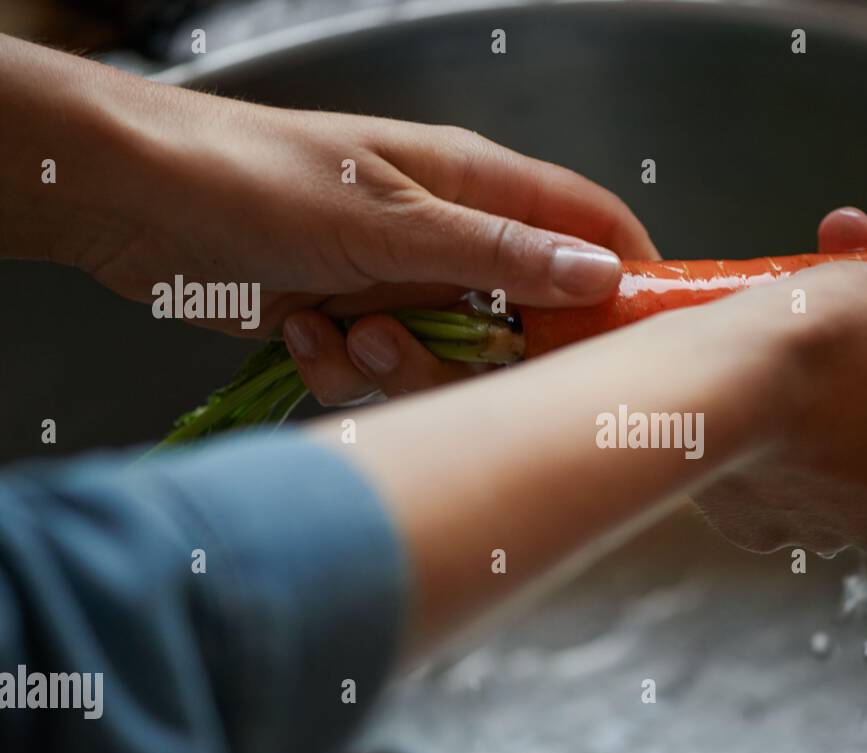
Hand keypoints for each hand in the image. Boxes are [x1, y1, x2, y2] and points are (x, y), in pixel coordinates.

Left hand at [2, 37, 654, 403]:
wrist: (139, 203)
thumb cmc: (266, 180)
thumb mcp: (396, 222)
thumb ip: (504, 255)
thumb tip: (605, 275)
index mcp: (476, 186)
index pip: (588, 223)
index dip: (628, 274)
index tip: (646, 335)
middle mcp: (449, 239)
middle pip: (524, 319)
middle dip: (481, 353)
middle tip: (433, 344)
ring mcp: (402, 285)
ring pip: (453, 362)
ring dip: (399, 365)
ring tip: (347, 330)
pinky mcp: (354, 324)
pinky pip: (385, 376)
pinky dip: (345, 369)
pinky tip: (303, 334)